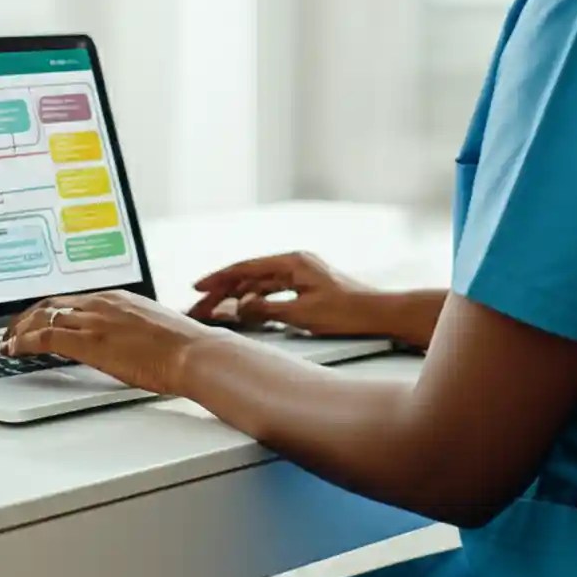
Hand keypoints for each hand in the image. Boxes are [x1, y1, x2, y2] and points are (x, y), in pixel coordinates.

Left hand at [1, 290, 219, 394]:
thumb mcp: (150, 329)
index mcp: (117, 297)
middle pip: (50, 304)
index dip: (47, 311)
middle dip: (25, 318)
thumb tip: (121, 342)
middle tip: (11, 332)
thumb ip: (128, 330)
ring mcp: (94, 320)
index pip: (70, 300)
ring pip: (41, 317)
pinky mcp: (89, 341)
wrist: (192, 353)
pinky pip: (45, 336)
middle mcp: (101, 302)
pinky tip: (14, 351)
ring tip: (6, 344)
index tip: (36, 322)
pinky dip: (24, 342)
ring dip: (18, 331)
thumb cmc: (181, 347)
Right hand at [188, 251, 385, 336]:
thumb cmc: (346, 312)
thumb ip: (267, 310)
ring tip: (214, 310)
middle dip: (222, 290)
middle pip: (249, 275)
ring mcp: (301, 274)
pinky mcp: (306, 287)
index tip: (198, 288)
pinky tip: (242, 311)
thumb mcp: (302, 314)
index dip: (219, 279)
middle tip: (199, 305)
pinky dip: (255, 301)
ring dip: (236, 296)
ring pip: (259, 284)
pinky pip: (272, 291)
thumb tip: (239, 307)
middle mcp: (295, 263)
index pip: (246, 268)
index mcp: (292, 262)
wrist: (379, 314)